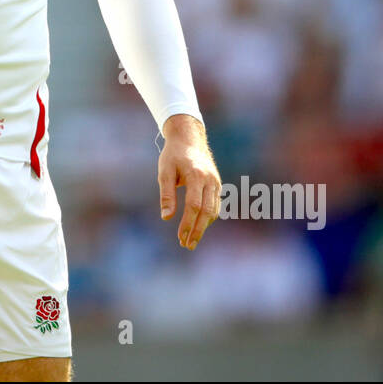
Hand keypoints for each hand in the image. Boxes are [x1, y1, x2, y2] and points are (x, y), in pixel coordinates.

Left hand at [157, 114, 220, 250]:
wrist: (189, 138)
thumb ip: (166, 194)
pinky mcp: (217, 184)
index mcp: (196, 176)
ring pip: (213, 210)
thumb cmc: (173, 155)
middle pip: (207, 211)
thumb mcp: (164, 171)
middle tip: (187, 245)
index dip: (188, 223)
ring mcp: (216, 182)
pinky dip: (208, 218)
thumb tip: (166, 217)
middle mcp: (210, 180)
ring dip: (203, 227)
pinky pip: (215, 205)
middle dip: (197, 230)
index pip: (194, 206)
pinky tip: (198, 227)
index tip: (180, 237)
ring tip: (190, 240)